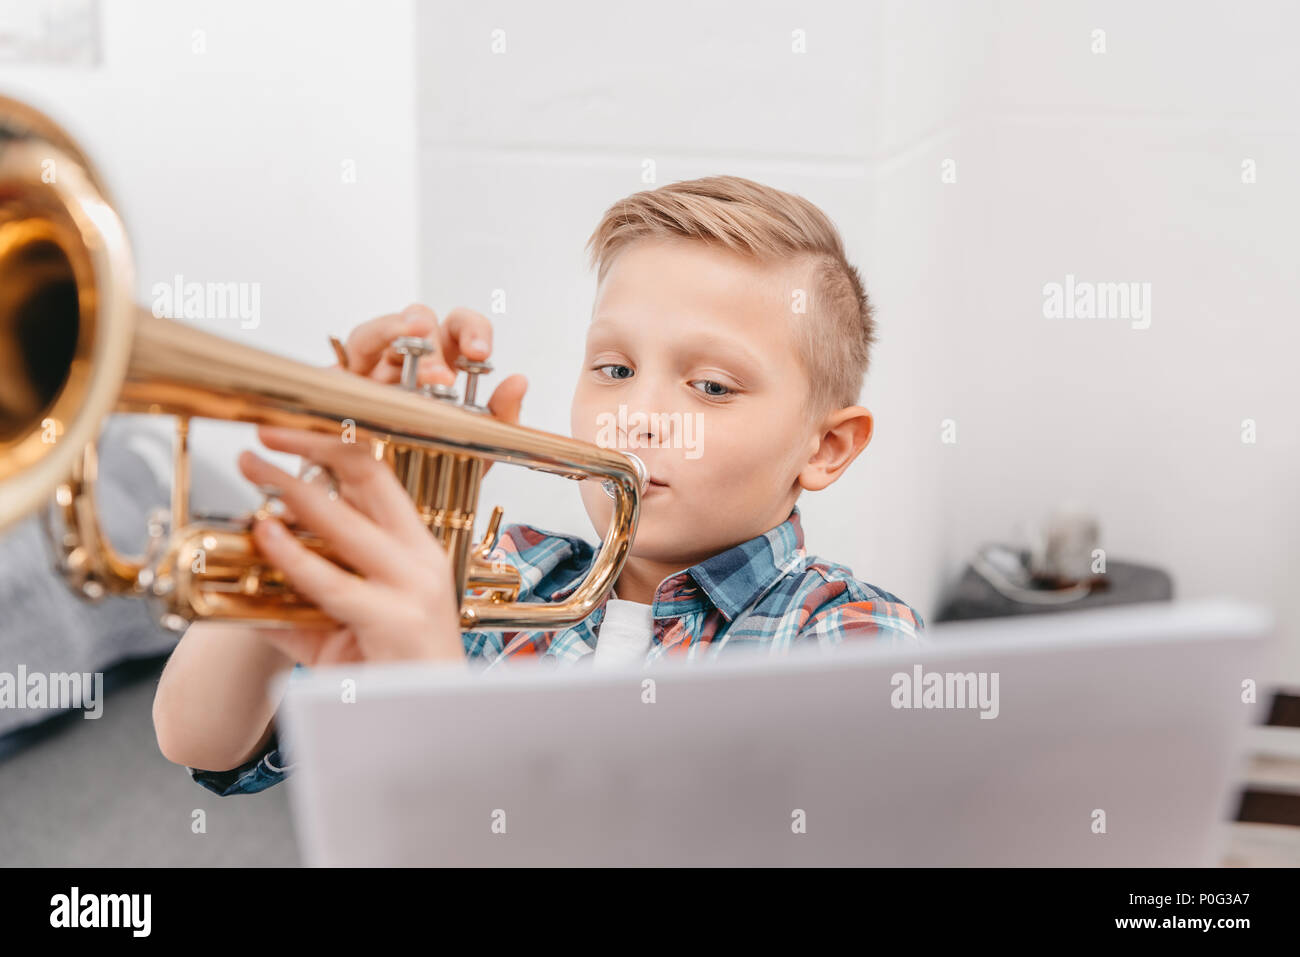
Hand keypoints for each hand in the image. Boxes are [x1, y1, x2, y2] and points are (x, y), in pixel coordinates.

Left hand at [238, 425, 465, 665]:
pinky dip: (292, 553)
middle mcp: (420, 557)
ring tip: (253, 471)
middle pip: (368, 477)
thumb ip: (301, 595)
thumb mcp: (345, 622)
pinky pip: (330, 579)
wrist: (424, 725)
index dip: (329, 444)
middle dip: (311, 447)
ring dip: (292, 490)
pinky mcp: (392, 619)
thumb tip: (246, 571)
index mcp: (416, 547)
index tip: (284, 432)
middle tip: (260, 437)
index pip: (378, 476)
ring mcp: (411, 586)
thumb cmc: (388, 671)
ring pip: (346, 521)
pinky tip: (266, 534)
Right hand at [337, 304, 527, 476]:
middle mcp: (406, 359)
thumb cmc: (438, 468)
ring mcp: (369, 372)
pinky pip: (337, 372)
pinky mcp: (337, 392)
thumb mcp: (479, 447)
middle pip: (416, 319)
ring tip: (402, 353)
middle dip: (429, 336)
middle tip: (442, 374)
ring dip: (389, 335)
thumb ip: (502, 416)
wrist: (396, 505)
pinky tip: (364, 386)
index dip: (471, 330)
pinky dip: (350, 372)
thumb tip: (518, 381)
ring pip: (371, 334)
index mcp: (446, 362)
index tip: (479, 354)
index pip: (459, 327)